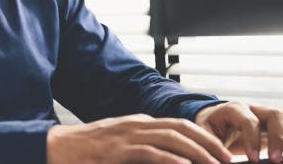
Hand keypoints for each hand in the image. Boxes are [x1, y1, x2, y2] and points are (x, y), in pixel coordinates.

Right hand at [47, 113, 232, 163]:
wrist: (54, 149)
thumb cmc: (85, 152)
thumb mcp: (118, 146)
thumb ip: (142, 149)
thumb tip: (168, 160)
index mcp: (138, 123)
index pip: (179, 125)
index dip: (203, 137)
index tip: (221, 152)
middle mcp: (136, 125)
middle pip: (181, 127)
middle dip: (209, 142)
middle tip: (228, 159)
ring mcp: (126, 136)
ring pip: (171, 137)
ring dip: (197, 151)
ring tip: (215, 163)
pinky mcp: (116, 151)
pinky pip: (150, 152)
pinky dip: (171, 158)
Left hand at [194, 101, 282, 162]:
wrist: (213, 118)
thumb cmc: (210, 127)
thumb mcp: (204, 134)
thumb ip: (211, 145)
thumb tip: (218, 159)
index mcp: (234, 109)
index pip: (248, 120)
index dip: (252, 139)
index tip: (254, 158)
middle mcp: (254, 107)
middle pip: (274, 114)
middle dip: (278, 138)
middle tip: (277, 159)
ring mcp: (267, 113)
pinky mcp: (276, 121)